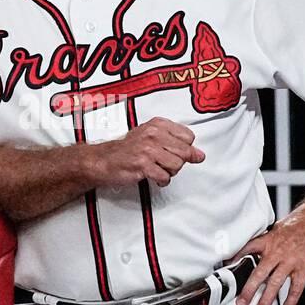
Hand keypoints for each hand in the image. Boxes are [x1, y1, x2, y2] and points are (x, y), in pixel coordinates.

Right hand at [89, 117, 204, 188]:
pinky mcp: (143, 164)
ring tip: (158, 169)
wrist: (104, 160)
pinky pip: (165, 177)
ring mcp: (148, 149)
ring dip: (169, 172)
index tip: (174, 151)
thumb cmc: (128, 149)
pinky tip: (154, 176)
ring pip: (177, 165)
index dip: (184, 148)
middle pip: (185, 151)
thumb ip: (177, 144)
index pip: (188, 136)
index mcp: (158, 124)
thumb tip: (199, 155)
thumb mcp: (153, 138)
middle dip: (178, 161)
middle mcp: (153, 134)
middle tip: (165, 162)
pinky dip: (162, 180)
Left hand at [227, 199, 304, 304]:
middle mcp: (278, 250)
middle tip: (240, 304)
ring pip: (275, 284)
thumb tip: (266, 245)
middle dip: (248, 290)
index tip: (226, 269)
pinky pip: (296, 288)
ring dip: (266, 301)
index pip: (247, 249)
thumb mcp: (283, 226)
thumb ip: (274, 238)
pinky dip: (291, 301)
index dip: (235, 258)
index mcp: (270, 239)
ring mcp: (292, 260)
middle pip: (258, 273)